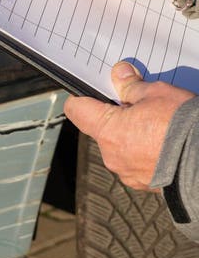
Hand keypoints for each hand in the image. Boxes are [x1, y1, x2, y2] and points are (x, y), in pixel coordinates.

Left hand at [66, 62, 194, 189]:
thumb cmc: (181, 126)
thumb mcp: (156, 93)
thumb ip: (131, 85)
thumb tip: (119, 74)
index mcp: (107, 130)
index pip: (76, 110)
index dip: (82, 97)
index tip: (91, 91)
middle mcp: (111, 155)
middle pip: (101, 128)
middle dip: (116, 116)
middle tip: (139, 106)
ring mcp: (127, 172)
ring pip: (119, 146)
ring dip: (131, 135)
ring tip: (157, 125)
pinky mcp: (143, 183)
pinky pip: (135, 162)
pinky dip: (144, 151)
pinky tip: (163, 143)